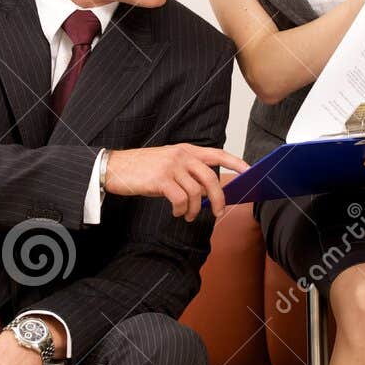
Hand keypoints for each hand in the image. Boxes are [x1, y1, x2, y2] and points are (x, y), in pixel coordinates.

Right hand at [105, 144, 249, 220]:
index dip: (235, 162)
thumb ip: (187, 172)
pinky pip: (181, 199)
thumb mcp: (168, 163)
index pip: (217, 154)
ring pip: (196, 192)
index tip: (249, 171)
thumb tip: (206, 192)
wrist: (116, 167)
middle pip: (210, 178)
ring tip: (187, 215)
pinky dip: (181, 210)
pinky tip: (176, 212)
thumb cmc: (143, 168)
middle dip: (219, 198)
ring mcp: (171, 167)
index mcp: (186, 150)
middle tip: (218, 212)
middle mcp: (181, 156)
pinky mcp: (161, 179)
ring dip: (194, 209)